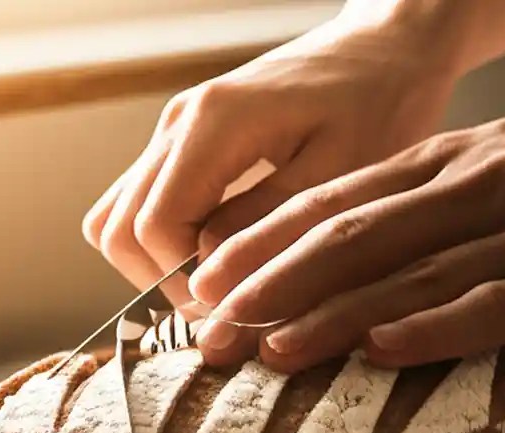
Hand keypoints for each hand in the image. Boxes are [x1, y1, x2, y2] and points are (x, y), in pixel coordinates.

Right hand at [82, 15, 458, 311]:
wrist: (386, 49)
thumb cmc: (378, 103)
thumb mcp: (339, 172)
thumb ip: (266, 224)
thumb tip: (207, 277)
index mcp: (213, 125)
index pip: (154, 227)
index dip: (182, 285)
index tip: (231, 310)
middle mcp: (179, 123)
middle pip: (118, 228)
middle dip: (162, 283)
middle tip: (224, 310)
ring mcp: (176, 130)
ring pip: (118, 217)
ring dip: (156, 265)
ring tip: (221, 288)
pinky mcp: (187, 140)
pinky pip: (145, 202)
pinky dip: (166, 241)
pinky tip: (220, 259)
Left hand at [189, 65, 504, 371]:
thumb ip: (450, 193)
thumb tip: (382, 247)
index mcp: (456, 162)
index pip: (337, 202)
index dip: (264, 246)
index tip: (203, 286)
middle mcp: (478, 189)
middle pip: (352, 239)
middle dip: (269, 289)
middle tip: (203, 336)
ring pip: (409, 273)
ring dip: (328, 314)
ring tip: (261, 352)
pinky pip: (498, 304)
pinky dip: (433, 328)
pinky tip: (379, 352)